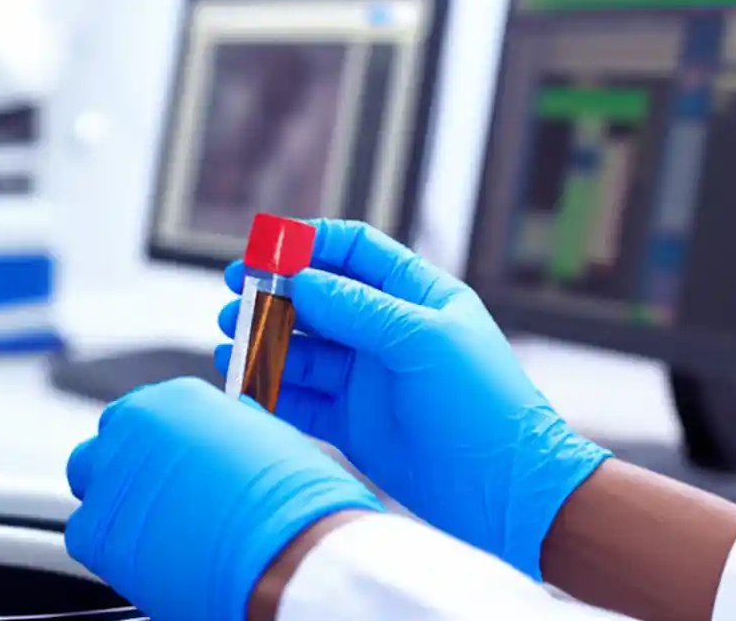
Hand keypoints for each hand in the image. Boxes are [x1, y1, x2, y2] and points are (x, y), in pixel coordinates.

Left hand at [66, 377, 382, 620]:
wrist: (290, 557)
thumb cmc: (301, 501)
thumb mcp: (281, 440)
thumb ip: (241, 427)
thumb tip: (235, 421)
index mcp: (178, 399)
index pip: (145, 411)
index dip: (158, 441)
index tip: (171, 462)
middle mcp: (135, 427)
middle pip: (110, 442)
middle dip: (129, 466)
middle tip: (163, 497)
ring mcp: (111, 479)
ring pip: (89, 483)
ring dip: (115, 501)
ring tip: (154, 528)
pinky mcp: (97, 532)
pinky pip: (85, 534)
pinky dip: (109, 546)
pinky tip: (146, 557)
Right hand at [216, 219, 609, 579]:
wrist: (505, 490)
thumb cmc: (483, 405)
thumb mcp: (423, 341)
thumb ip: (359, 308)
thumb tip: (302, 280)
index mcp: (416, 296)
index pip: (354, 251)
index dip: (308, 245)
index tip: (263, 250)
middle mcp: (388, 332)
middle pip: (318, 299)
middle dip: (274, 295)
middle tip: (235, 297)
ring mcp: (369, 378)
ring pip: (304, 350)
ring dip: (265, 343)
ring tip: (230, 342)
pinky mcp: (354, 423)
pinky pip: (302, 400)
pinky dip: (272, 391)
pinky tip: (245, 385)